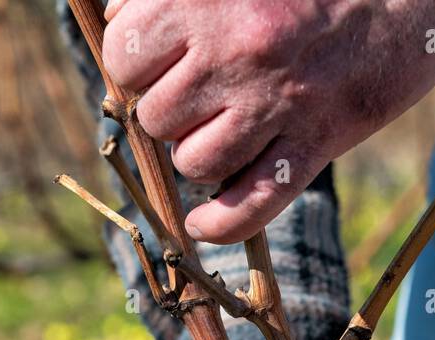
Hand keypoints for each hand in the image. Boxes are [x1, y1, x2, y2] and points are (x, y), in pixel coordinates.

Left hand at [102, 0, 434, 242]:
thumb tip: (116, 17)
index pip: (124, 56)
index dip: (134, 66)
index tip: (156, 63)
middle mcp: (234, 52)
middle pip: (156, 116)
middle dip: (168, 114)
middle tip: (196, 99)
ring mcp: (277, 103)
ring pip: (195, 163)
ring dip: (198, 157)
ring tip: (216, 135)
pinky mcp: (318, 141)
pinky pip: (251, 206)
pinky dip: (220, 224)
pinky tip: (202, 223)